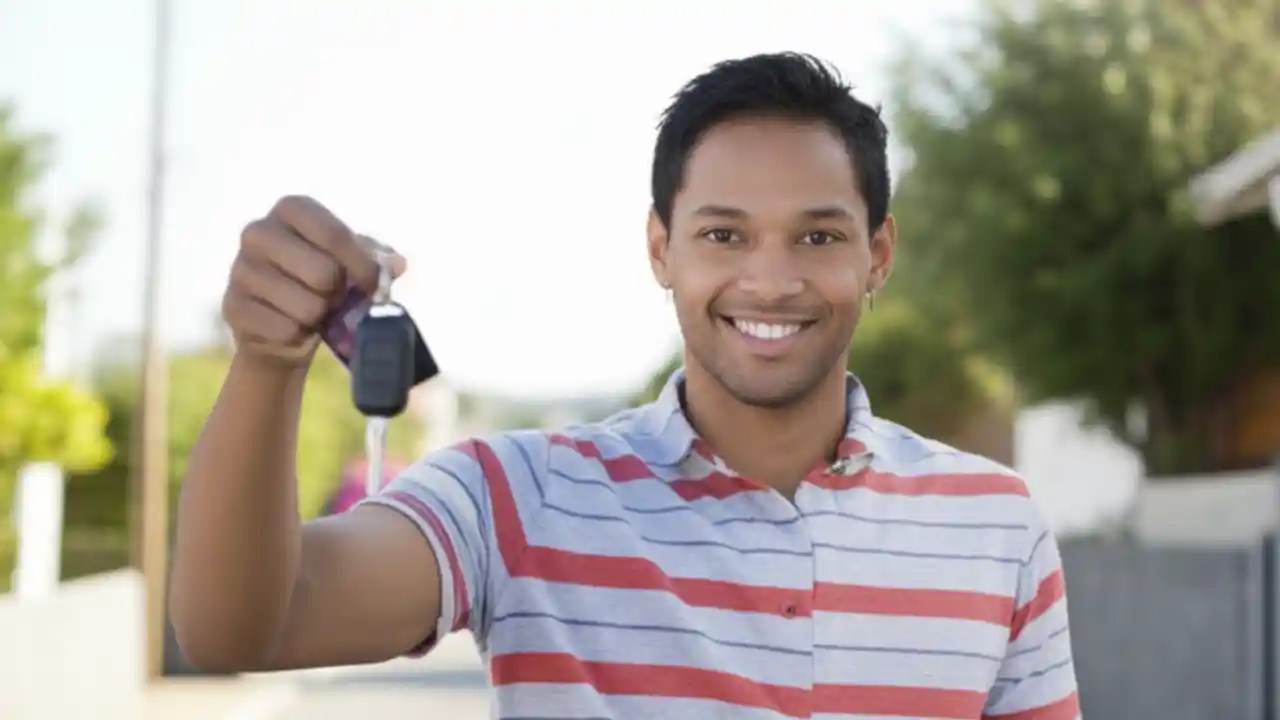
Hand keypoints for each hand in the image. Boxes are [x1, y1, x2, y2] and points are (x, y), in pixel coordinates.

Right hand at [222, 195, 406, 366]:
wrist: (281, 325)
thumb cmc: (322, 282)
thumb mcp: (351, 263)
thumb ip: (376, 259)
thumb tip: (397, 264)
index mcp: (291, 209)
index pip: (334, 232)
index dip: (361, 263)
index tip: (373, 284)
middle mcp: (258, 232)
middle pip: (322, 272)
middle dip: (339, 294)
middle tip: (337, 298)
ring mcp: (240, 269)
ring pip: (306, 306)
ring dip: (320, 317)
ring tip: (315, 312)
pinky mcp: (232, 307)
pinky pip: (285, 330)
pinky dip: (299, 335)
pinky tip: (294, 327)